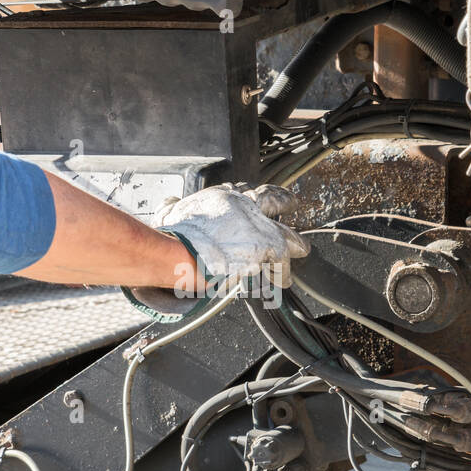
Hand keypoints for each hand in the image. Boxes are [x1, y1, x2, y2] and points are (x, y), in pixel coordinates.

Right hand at [124, 184, 308, 321]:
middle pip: (271, 199)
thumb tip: (169, 203)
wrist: (184, 250)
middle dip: (283, 201)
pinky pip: (283, 261)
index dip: (251, 195)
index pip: (243, 190)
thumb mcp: (168, 213)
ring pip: (285, 232)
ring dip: (295, 241)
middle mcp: (244, 206)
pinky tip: (286, 280)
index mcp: (221, 197)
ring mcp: (258, 225)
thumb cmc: (174, 236)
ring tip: (302, 247)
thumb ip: (172, 207)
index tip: (255, 198)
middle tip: (291, 203)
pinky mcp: (267, 246)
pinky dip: (284, 272)